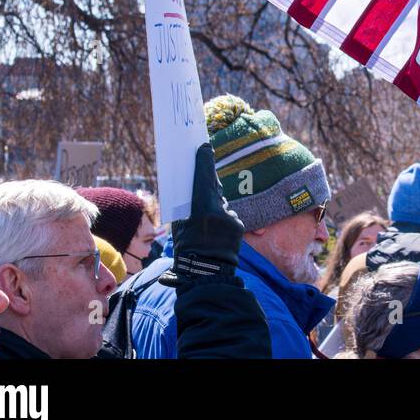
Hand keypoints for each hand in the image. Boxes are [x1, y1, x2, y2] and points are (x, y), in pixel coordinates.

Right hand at [167, 144, 244, 281]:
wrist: (206, 273)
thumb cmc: (186, 249)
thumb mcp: (180, 225)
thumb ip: (188, 207)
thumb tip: (193, 193)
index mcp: (201, 208)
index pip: (204, 178)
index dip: (204, 161)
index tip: (205, 146)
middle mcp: (219, 210)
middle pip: (214, 188)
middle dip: (208, 180)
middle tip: (204, 167)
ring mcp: (231, 218)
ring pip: (222, 204)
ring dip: (214, 207)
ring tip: (205, 222)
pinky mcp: (239, 225)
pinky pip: (229, 216)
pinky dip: (222, 221)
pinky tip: (216, 233)